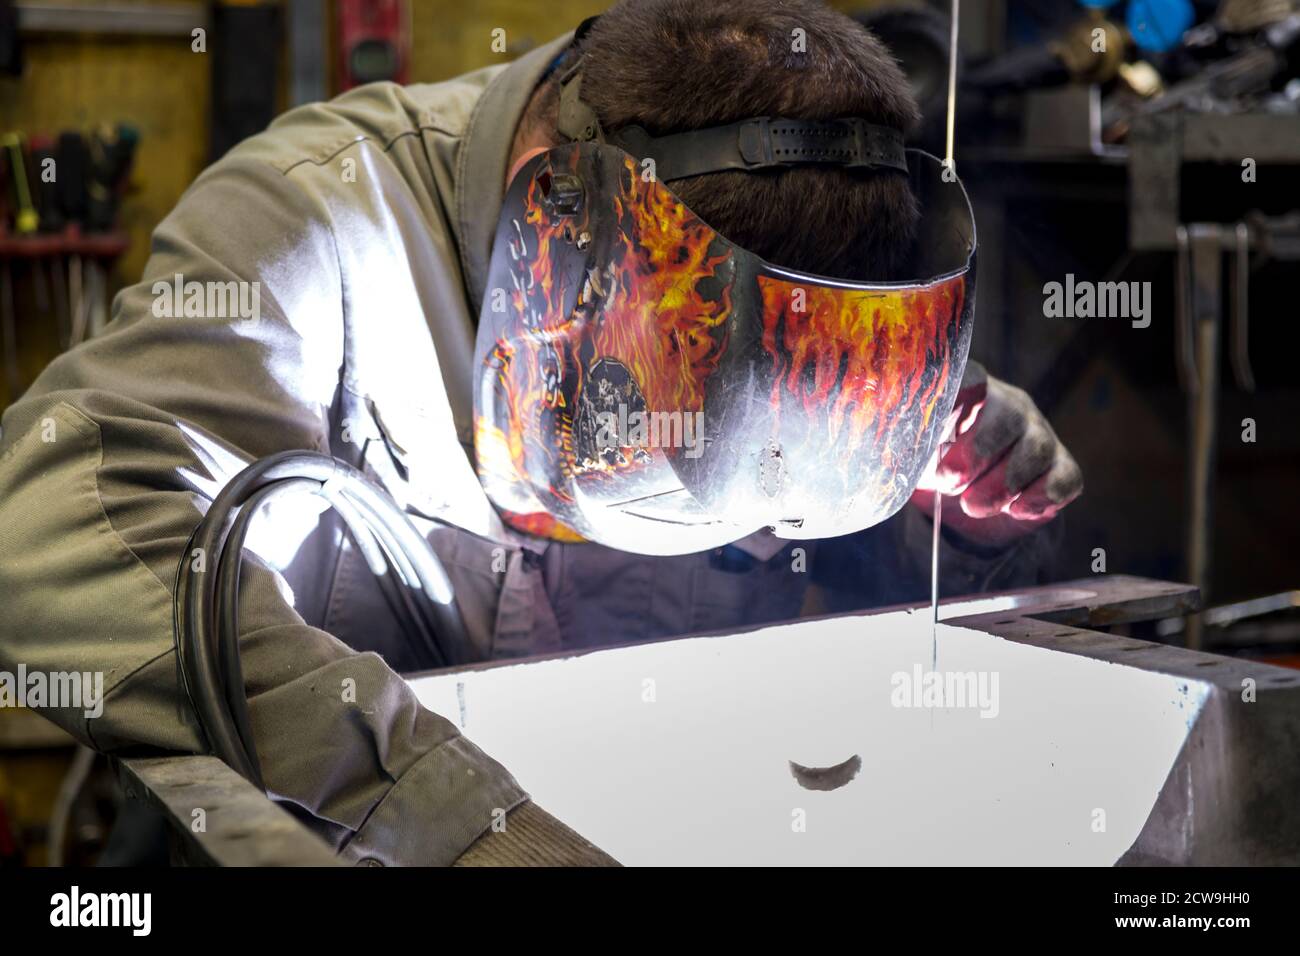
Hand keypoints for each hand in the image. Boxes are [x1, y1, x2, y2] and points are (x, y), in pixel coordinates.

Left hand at [911, 362, 1081, 547]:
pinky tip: (1014, 510)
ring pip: (1036, 450)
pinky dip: (1038, 498)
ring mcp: (1040, 436)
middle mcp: (1010, 406)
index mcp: (971, 394)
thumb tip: (896, 448)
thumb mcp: (915, 454)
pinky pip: (1064, 479)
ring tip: (973, 506)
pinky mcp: (1061, 469)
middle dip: (976, 453)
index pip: (972, 378)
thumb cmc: (937, 466)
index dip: (960, 391)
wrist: (968, 504)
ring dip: (1002, 485)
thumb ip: (908, 446)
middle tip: (949, 483)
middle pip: (1008, 416)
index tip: (941, 413)